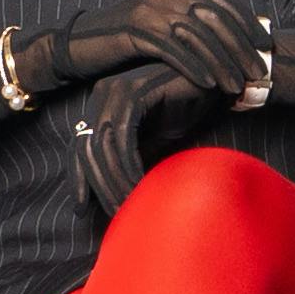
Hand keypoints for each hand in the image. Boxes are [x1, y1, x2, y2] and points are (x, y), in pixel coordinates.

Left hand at [72, 63, 199, 224]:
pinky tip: (141, 182)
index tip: (82, 211)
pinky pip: (123, 135)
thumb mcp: (154, 137)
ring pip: (102, 145)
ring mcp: (116, 90)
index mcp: (101, 104)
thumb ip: (132, 156)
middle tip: (117, 213)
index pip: (79, 147)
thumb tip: (115, 190)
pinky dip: (129, 163)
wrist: (215, 80)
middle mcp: (103, 94)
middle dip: (100, 186)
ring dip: (115, 179)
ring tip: (130, 203)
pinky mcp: (135, 90)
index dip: (78, 179)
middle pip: (87, 149)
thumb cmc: (185, 105)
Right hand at [114, 0, 271, 103]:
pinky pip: (172, 49)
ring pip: (196, 35)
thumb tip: (230, 37)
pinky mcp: (134, 30)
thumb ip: (189, 23)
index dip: (246, 21)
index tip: (264, 43)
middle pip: (214, 17)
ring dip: (221, 62)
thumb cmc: (126, 40)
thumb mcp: (161, 24)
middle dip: (240, 46)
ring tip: (237, 85)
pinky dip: (193, 67)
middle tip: (257, 71)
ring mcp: (149, 9)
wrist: (80, 43)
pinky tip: (208, 83)